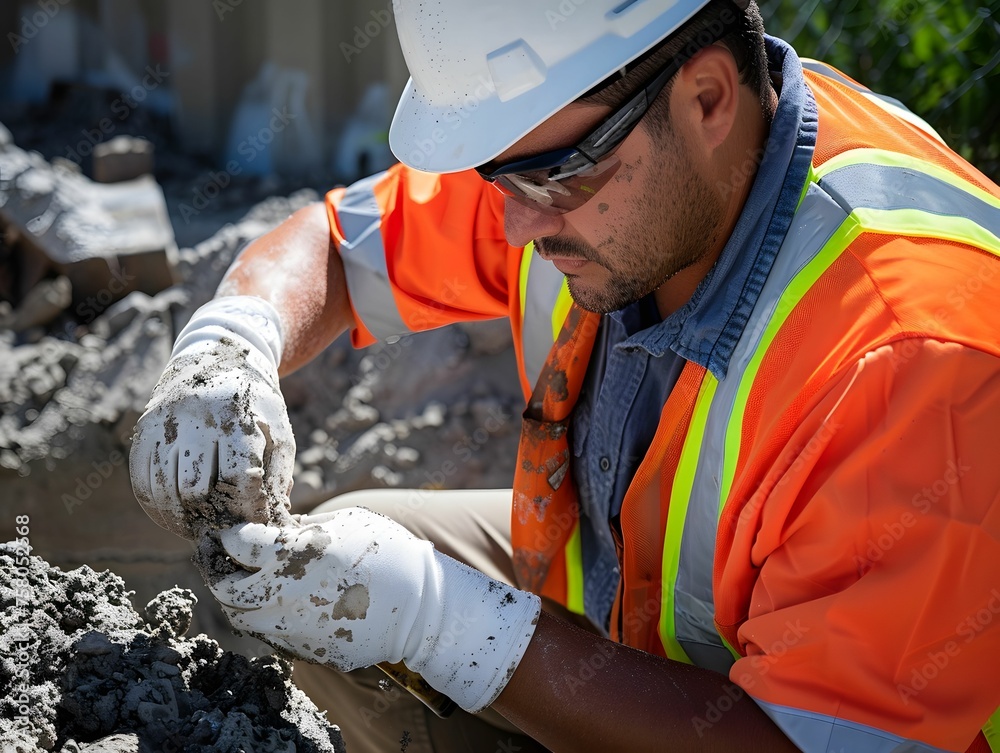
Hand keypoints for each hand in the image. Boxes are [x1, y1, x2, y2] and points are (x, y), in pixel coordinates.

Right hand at [129, 296, 295, 539]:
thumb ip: (279, 474)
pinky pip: (142, 481)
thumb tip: (272, 518)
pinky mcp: (144, 431)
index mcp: (235, 417)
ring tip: (200, 532)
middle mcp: (195, 419)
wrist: (217, 359)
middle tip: (224, 532)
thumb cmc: (255, 405)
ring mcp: (164, 425)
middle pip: (195, 489)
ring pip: (163, 490)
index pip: (237, 476)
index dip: (246, 508)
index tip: (255, 521)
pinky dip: (157, 509)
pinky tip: (175, 520)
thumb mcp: (278, 430)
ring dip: (181, 521)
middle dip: (211, 518)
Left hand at [211, 508, 541, 712]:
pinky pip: (275, 638)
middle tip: (225, 564)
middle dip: (220, 574)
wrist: (422, 606)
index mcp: (295, 552)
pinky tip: (288, 608)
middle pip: (226, 589)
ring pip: (244, 619)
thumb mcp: (345, 522)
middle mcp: (286, 593)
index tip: (230, 534)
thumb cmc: (387, 551)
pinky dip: (272, 622)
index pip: (236, 543)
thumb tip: (272, 525)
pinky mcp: (308, 653)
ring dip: (242, 602)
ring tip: (254, 588)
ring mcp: (295, 629)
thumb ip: (303, 526)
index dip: (228, 536)